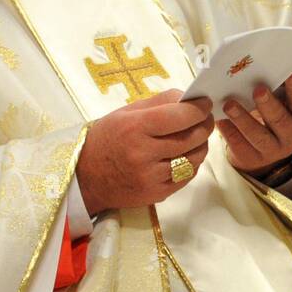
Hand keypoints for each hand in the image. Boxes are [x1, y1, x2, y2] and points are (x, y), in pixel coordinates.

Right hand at [77, 88, 213, 216]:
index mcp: (135, 127)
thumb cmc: (106, 139)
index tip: (204, 103)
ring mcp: (152, 177)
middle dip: (205, 125)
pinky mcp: (158, 194)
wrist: (86, 178)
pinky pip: (187, 176)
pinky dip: (192, 163)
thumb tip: (189, 98)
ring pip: (194, 158)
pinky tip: (186, 154)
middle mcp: (144, 153)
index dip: (198, 109)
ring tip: (196, 136)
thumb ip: (159, 103)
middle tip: (204, 118)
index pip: (179, 116)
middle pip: (192, 137)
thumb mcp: (125, 113)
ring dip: (201, 145)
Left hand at [216, 70, 291, 177]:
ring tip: (229, 104)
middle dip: (268, 104)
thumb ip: (279, 88)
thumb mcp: (284, 103)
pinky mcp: (251, 158)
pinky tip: (219, 118)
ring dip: (243, 118)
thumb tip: (263, 64)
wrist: (264, 149)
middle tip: (258, 89)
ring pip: (257, 135)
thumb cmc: (275, 114)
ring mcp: (272, 150)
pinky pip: (238, 144)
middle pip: (280, 120)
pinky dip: (228, 130)